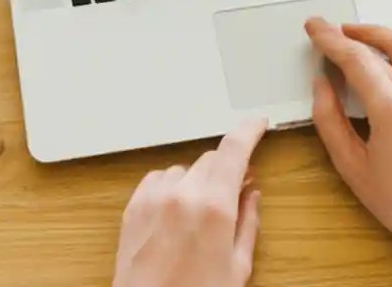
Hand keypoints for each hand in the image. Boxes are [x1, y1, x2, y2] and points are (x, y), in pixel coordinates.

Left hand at [113, 119, 267, 286]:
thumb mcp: (237, 267)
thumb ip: (248, 223)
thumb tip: (251, 195)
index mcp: (214, 207)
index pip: (235, 148)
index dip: (250, 130)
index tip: (258, 124)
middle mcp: (182, 194)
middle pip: (211, 159)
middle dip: (226, 170)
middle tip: (236, 190)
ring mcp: (153, 199)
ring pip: (183, 170)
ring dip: (196, 182)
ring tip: (200, 216)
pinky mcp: (133, 207)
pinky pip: (157, 181)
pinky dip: (171, 189)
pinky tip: (176, 214)